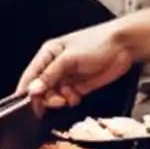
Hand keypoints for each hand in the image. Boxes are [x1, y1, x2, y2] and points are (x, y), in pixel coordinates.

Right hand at [16, 23, 132, 110]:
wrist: (123, 46)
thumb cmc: (97, 43)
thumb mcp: (69, 58)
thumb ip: (50, 75)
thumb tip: (32, 90)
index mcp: (48, 54)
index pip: (30, 75)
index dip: (27, 91)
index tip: (26, 105)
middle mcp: (55, 66)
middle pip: (41, 89)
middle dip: (46, 98)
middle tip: (56, 102)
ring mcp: (67, 76)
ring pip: (54, 96)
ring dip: (59, 100)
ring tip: (69, 97)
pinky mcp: (79, 85)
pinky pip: (67, 98)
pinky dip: (70, 100)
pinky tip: (77, 96)